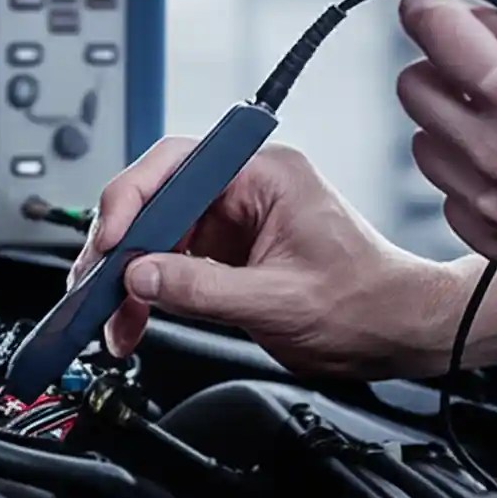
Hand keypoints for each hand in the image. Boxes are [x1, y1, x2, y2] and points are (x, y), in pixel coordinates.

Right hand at [68, 140, 466, 377]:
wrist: (402, 333)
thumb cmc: (367, 303)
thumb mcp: (278, 300)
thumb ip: (201, 288)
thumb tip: (139, 278)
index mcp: (263, 175)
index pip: (177, 164)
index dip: (133, 200)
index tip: (113, 242)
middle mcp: (242, 190)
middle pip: (155, 200)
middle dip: (119, 245)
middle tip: (95, 284)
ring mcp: (231, 222)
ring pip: (154, 236)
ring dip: (126, 277)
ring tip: (110, 318)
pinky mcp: (224, 255)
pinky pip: (169, 264)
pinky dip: (145, 293)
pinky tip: (131, 319)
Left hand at [396, 0, 496, 288]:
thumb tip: (463, 21)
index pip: (435, 39)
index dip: (429, 13)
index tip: (426, 8)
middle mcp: (490, 160)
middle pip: (414, 92)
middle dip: (441, 71)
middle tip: (487, 71)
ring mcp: (493, 209)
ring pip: (427, 147)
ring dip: (453, 127)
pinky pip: (452, 202)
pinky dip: (470, 179)